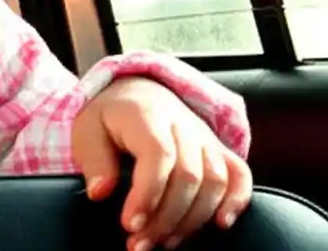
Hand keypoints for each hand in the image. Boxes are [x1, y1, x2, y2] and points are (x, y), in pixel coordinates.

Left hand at [72, 77, 251, 250]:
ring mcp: (206, 138)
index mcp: (147, 116)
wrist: (139, 92)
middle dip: (165, 218)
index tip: (130, 224)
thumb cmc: (110, 117)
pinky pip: (239, 174)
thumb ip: (94, 160)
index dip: (147, 194)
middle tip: (140, 244)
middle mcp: (183, 126)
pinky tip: (220, 224)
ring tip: (165, 242)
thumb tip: (100, 192)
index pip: (158, 156)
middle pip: (188, 176)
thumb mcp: (87, 130)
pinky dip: (236, 200)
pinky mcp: (219, 150)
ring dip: (192, 219)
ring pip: (214, 181)